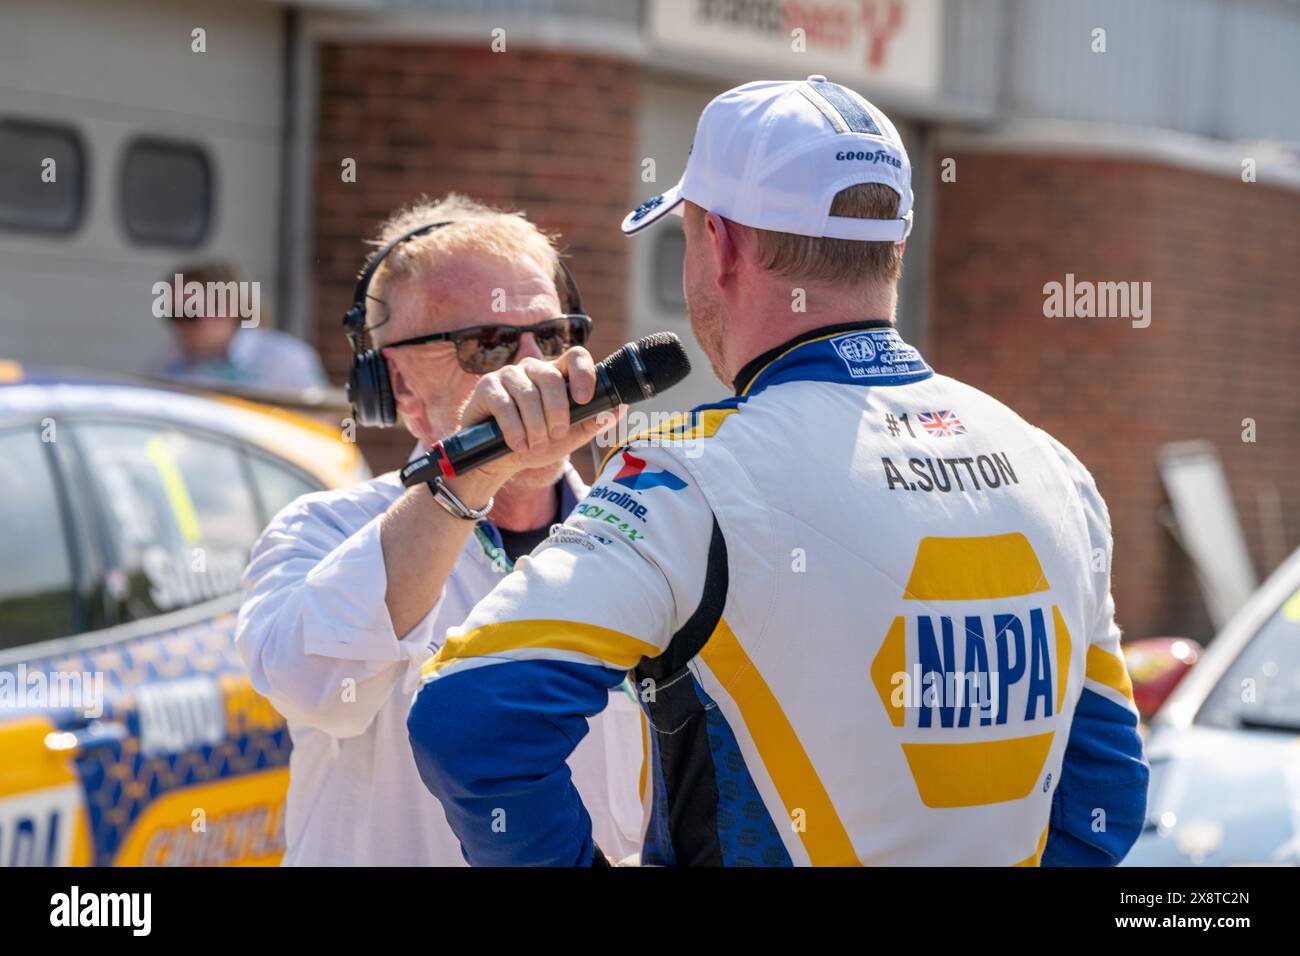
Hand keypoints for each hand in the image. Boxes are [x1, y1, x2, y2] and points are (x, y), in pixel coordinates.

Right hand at [453, 347, 616, 492]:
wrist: (500, 458)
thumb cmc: (536, 442)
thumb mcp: (569, 437)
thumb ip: (592, 422)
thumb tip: (620, 408)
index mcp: (557, 375)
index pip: (576, 356)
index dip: (584, 373)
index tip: (584, 400)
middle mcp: (533, 368)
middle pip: (552, 378)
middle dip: (557, 413)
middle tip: (556, 435)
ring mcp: (508, 374)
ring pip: (528, 394)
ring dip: (535, 427)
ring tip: (535, 445)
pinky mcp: (487, 387)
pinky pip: (504, 405)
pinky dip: (515, 430)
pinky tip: (518, 444)